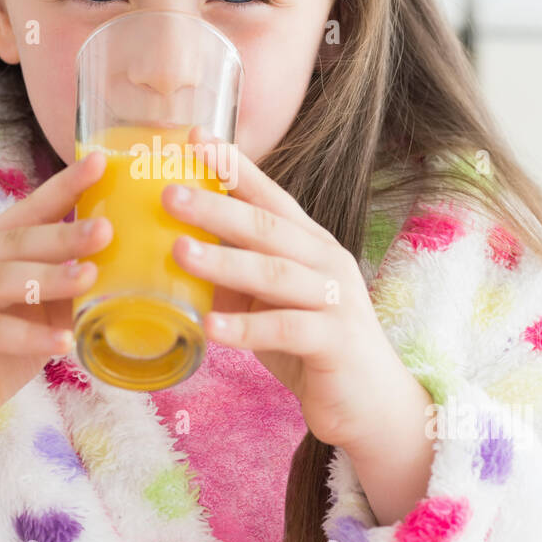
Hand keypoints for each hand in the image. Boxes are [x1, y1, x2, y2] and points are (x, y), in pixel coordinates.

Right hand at [0, 150, 111, 455]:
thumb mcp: (34, 319)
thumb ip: (62, 292)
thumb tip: (123, 266)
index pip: (25, 212)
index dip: (62, 187)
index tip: (101, 162)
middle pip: (15, 242)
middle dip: (63, 233)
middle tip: (107, 229)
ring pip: (1, 280)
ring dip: (48, 278)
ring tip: (90, 277)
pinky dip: (29, 336)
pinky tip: (65, 342)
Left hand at [161, 125, 432, 459]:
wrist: (372, 404)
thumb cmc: (313, 346)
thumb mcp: (270, 302)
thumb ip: (237, 276)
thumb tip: (176, 250)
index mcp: (310, 244)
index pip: (269, 196)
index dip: (234, 166)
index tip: (194, 137)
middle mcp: (326, 262)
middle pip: (268, 227)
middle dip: (218, 206)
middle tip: (169, 192)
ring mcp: (336, 300)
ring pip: (276, 273)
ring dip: (225, 260)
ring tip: (178, 250)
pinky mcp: (336, 342)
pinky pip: (286, 329)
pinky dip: (247, 327)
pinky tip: (211, 328)